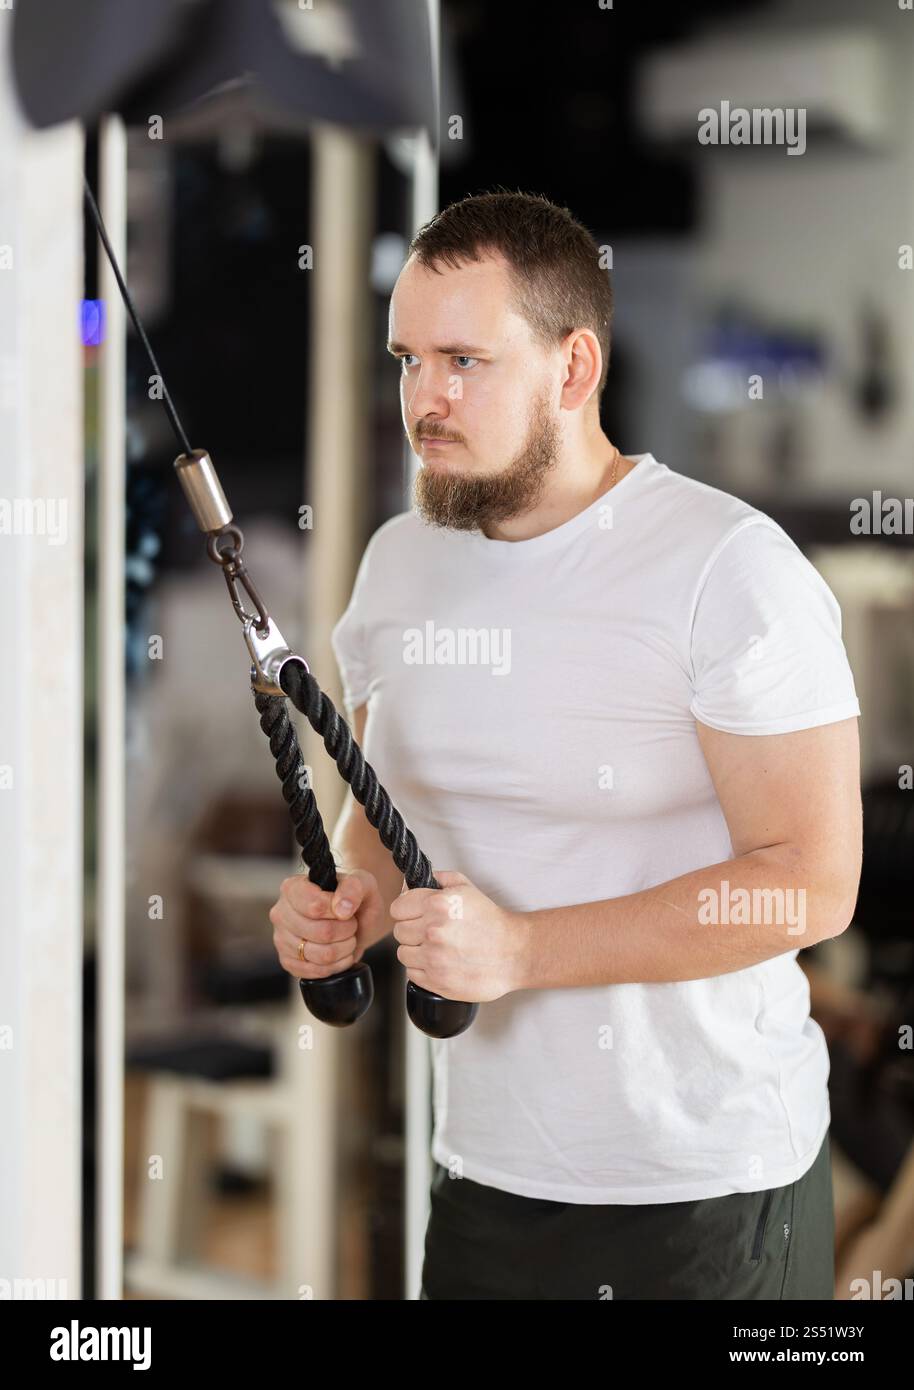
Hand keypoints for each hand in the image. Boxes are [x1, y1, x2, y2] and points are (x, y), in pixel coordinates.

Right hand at [269, 868, 383, 980]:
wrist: (356, 919)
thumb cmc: (354, 897)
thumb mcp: (362, 882)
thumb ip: (353, 887)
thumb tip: (341, 909)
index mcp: (292, 888)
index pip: (315, 906)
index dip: (338, 912)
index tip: (347, 909)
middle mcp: (281, 913)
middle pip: (321, 933)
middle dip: (347, 931)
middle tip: (351, 924)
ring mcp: (282, 940)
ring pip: (321, 955)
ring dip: (345, 948)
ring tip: (347, 938)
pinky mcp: (288, 962)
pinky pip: (316, 972)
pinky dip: (337, 965)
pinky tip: (340, 953)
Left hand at [390, 869, 527, 1003]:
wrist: (514, 952)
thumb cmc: (491, 921)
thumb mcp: (466, 889)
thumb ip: (437, 879)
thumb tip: (410, 882)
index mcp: (437, 905)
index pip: (397, 908)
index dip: (406, 910)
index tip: (415, 914)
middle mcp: (433, 931)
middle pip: (399, 931)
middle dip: (412, 930)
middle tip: (430, 932)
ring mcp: (434, 958)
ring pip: (403, 953)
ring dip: (416, 951)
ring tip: (436, 948)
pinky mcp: (437, 981)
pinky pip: (411, 973)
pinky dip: (422, 969)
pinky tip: (440, 962)